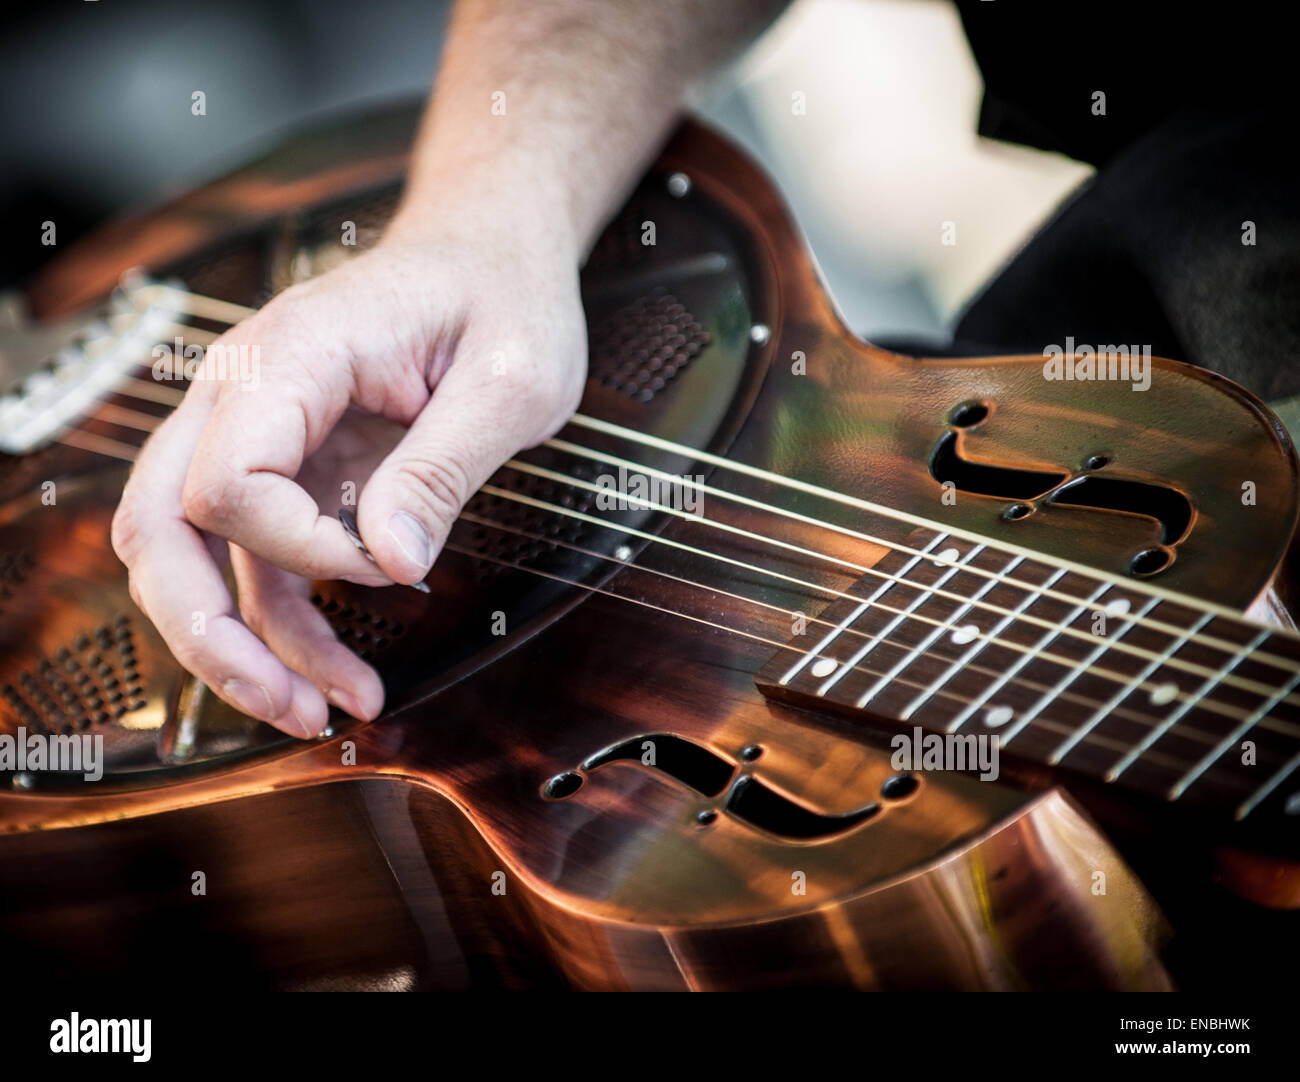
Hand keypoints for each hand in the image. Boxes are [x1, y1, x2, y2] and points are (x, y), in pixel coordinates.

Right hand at [111, 216, 586, 737]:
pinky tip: (338, 674)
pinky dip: (285, 623)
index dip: (297, 547)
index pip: (229, 478)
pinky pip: (256, 560)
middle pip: (161, 524)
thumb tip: (391, 564)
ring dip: (242, 647)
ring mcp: (258, 431)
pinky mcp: (287, 467)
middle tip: (287, 705)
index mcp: (296, 353)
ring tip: (316, 715)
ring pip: (193, 556)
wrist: (491, 253)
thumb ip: (443, 468)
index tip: (386, 565)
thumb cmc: (503, 295)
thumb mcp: (510, 380)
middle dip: (210, 632)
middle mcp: (249, 392)